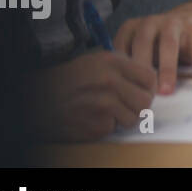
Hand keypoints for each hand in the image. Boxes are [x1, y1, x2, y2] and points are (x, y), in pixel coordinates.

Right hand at [31, 51, 156, 142]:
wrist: (39, 99)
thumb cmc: (69, 80)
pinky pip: (113, 129)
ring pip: (133, 118)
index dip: (149, 87)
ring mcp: (103, 104)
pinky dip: (105, 127)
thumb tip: (152, 80)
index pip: (150, 78)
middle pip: (146, 101)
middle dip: (140, 106)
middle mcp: (110, 81)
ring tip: (106, 111)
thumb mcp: (98, 61)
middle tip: (127, 105)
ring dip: (123, 118)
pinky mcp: (96, 125)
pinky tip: (91, 118)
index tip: (143, 91)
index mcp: (113, 62)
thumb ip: (125, 67)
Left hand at [114, 12, 191, 94]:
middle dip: (141, 67)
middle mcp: (152, 22)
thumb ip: (127, 64)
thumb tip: (116, 93)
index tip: (119, 89)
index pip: (122, 45)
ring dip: (167, 70)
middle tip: (140, 91)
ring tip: (166, 92)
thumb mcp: (139, 49)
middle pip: (143, 43)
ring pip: (169, 45)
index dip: (120, 67)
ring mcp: (175, 24)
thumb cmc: (158, 43)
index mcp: (133, 27)